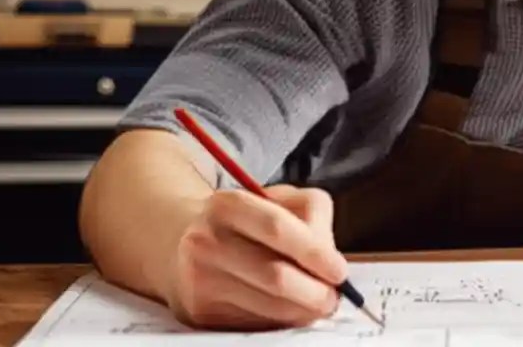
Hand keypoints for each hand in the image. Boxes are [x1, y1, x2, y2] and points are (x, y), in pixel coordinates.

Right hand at [164, 185, 348, 329]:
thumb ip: (311, 216)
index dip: (315, 253)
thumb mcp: (277, 200)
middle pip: (275, 276)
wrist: (183, 243)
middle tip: (333, 297)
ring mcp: (199, 279)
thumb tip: (330, 260)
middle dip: (315, 292)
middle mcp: (206, 241)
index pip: (277, 228)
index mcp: (227, 204)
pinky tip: (285, 309)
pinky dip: (279, 320)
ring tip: (315, 304)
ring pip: (267, 306)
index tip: (340, 271)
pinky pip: (254, 323)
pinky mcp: (199, 311)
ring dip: (302, 311)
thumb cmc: (246, 222)